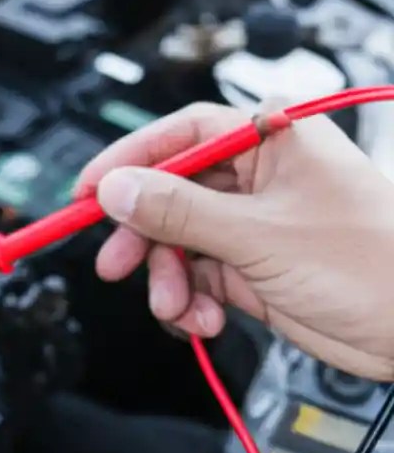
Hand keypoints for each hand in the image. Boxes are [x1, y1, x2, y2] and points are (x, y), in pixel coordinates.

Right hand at [74, 101, 393, 381]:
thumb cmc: (378, 263)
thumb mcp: (260, 234)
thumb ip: (179, 210)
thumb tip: (117, 188)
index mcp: (270, 138)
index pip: (179, 134)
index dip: (127, 161)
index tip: (88, 191)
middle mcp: (259, 175)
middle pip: (168, 192)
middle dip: (143, 236)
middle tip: (117, 263)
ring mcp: (254, 222)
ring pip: (177, 240)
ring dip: (168, 278)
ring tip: (177, 306)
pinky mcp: (253, 266)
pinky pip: (197, 275)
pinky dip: (190, 300)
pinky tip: (200, 318)